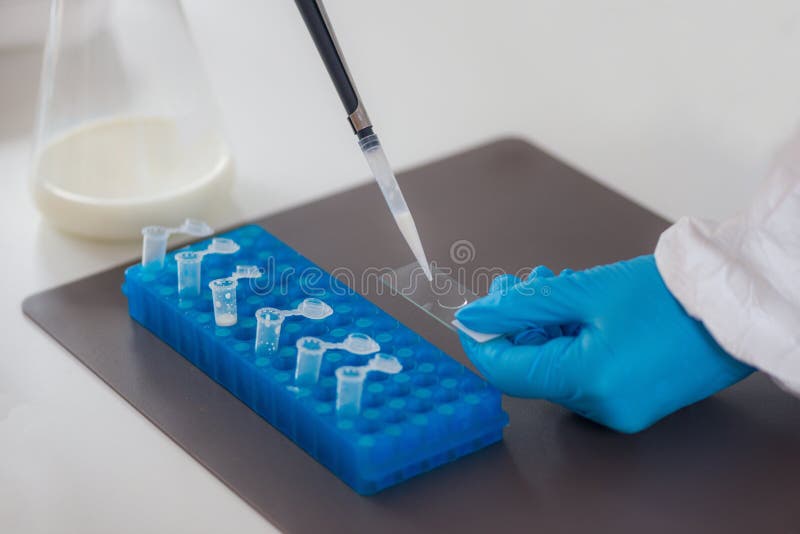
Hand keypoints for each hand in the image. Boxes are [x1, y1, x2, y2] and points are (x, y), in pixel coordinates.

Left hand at [455, 255, 752, 432]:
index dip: (481, 342)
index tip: (470, 315)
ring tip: (549, 286)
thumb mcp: (583, 289)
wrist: (730, 306)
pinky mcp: (630, 406)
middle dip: (516, 325)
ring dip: (543, 329)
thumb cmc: (665, 294)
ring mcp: (618, 412)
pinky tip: (573, 310)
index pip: (507, 372)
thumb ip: (522, 305)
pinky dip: (569, 344)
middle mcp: (600, 407)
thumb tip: (475, 316)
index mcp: (587, 381)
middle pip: (531, 369)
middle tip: (514, 285)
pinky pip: (582, 376)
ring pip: (555, 370)